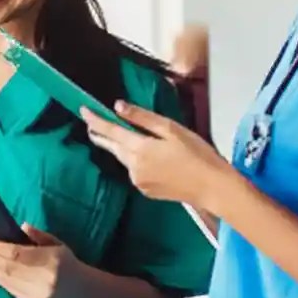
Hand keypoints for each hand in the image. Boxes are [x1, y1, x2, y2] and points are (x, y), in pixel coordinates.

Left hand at [0, 225, 83, 297]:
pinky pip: (9, 290)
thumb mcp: (57, 243)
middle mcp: (44, 280)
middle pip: (6, 268)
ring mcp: (38, 295)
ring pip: (5, 281)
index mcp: (51, 261)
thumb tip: (22, 226)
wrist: (81, 290)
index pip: (16, 254)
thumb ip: (39, 236)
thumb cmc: (66, 262)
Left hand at [79, 101, 239, 213]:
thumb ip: (142, 118)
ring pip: (124, 159)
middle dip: (101, 134)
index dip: (95, 120)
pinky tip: (150, 158)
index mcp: (139, 149)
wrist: (213, 188)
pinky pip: (135, 171)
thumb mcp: (172, 129)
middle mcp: (133, 167)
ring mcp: (138, 181)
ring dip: (121, 147)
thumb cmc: (198, 155)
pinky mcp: (146, 191)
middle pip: (113, 147)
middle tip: (91, 123)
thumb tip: (118, 107)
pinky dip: (136, 161)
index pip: (110, 131)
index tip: (83, 110)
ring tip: (124, 136)